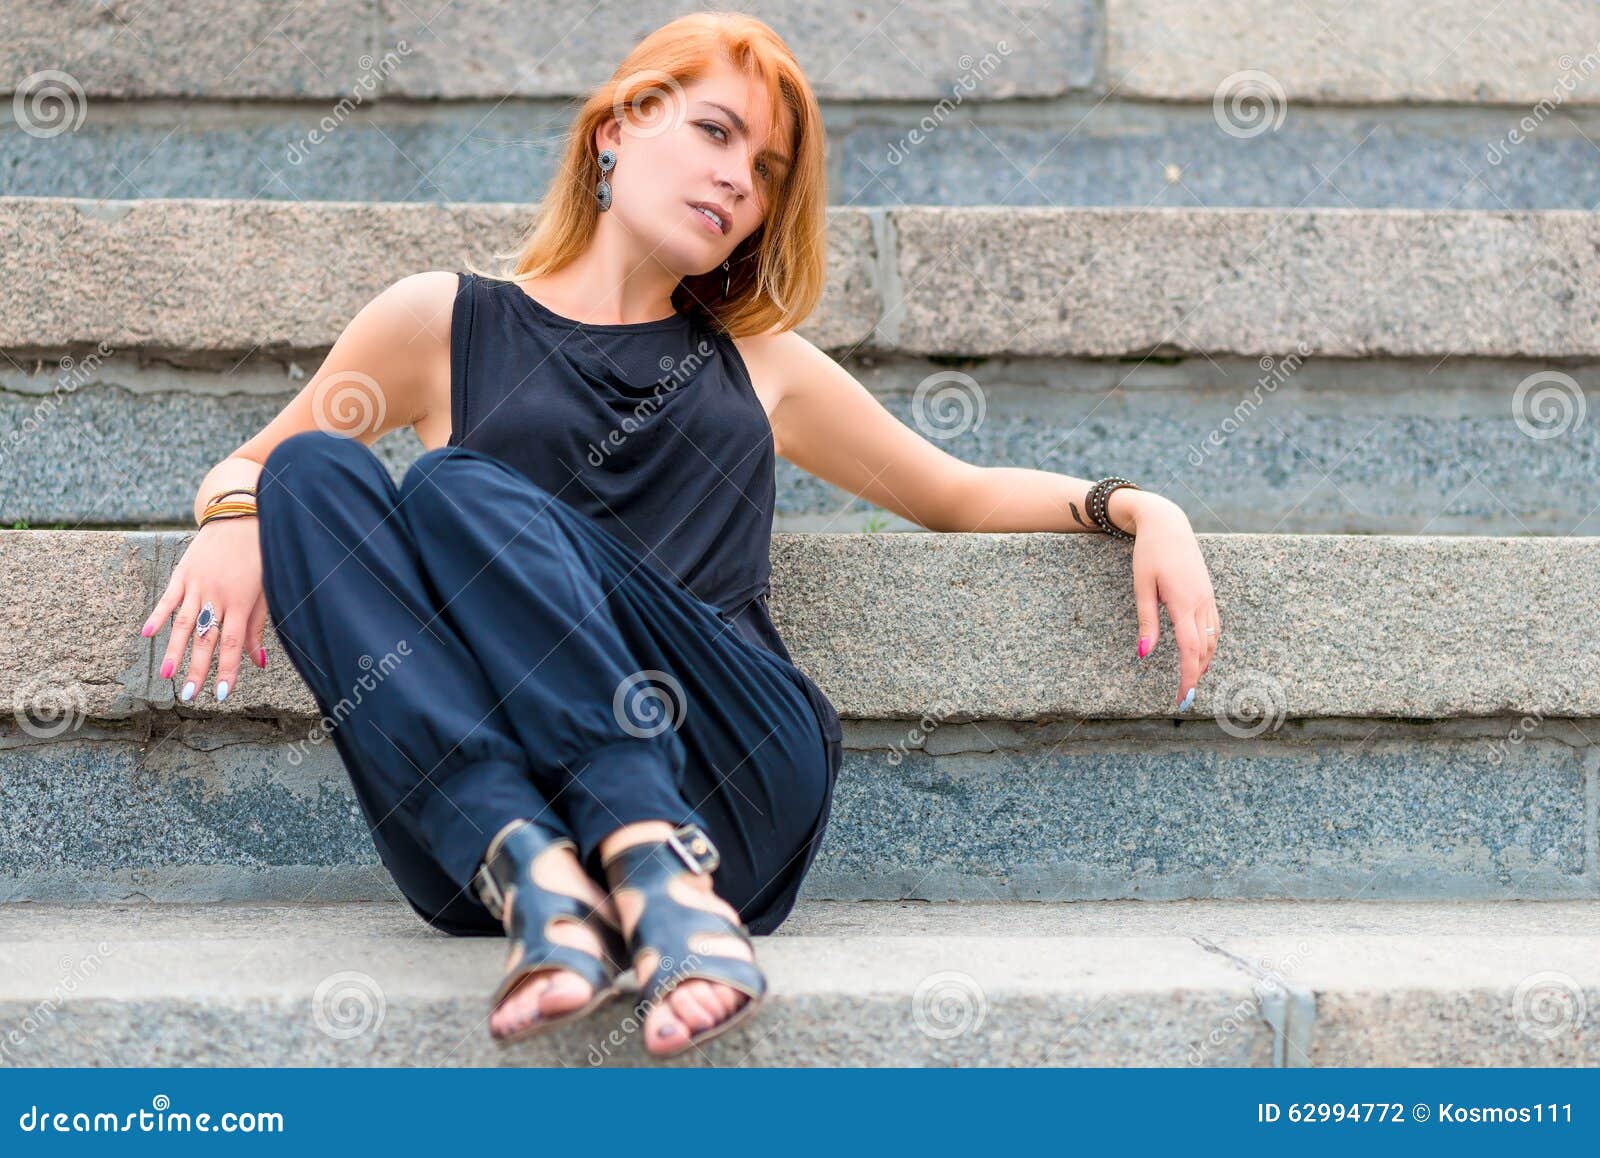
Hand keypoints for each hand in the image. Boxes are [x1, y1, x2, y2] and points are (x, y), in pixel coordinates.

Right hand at [140, 517, 268, 703]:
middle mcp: (217, 596)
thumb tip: (259, 662)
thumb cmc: (259, 557)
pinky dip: (157, 615)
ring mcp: (197, 584)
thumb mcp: (265, 591)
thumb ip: (257, 627)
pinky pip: (168, 598)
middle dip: (197, 669)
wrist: (241, 516)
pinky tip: (146, 634)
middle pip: (206, 639)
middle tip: (189, 695)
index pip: (233, 644)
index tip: (222, 694)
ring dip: (174, 650)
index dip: (228, 670)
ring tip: (166, 675)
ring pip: (183, 623)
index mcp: (241, 602)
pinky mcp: (182, 572)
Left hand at [1129, 499, 1219, 709]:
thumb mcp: (1142, 586)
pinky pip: (1214, 626)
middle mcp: (1201, 602)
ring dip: (1204, 662)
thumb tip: (1145, 653)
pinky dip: (1209, 645)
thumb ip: (1146, 621)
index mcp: (1184, 602)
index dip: (1188, 678)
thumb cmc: (1149, 552)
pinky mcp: (1208, 593)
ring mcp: (1208, 597)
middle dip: (1196, 676)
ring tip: (1193, 681)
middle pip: (1205, 650)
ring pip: (1213, 639)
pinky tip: (1200, 654)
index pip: (1191, 651)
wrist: (1167, 523)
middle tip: (1184, 698)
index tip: (1182, 698)